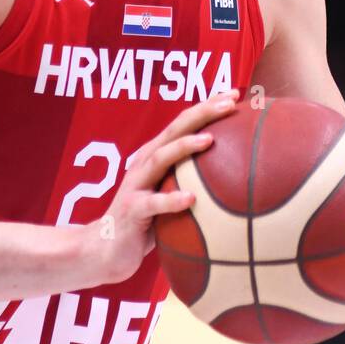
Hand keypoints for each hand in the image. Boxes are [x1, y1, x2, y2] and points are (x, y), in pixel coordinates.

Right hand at [85, 89, 240, 285]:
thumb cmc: (146, 223)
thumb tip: (239, 180)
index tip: (235, 93)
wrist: (105, 250)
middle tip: (229, 103)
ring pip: (160, 159)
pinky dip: (171, 200)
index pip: (184, 124)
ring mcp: (136, 185)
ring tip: (209, 140)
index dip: (207, 106)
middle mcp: (145, 163)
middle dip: (201, 113)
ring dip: (184, 147)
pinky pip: (153, 204)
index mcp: (156, 156)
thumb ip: (192, 182)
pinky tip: (191, 199)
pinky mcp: (132, 210)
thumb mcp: (170, 196)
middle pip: (174, 130)